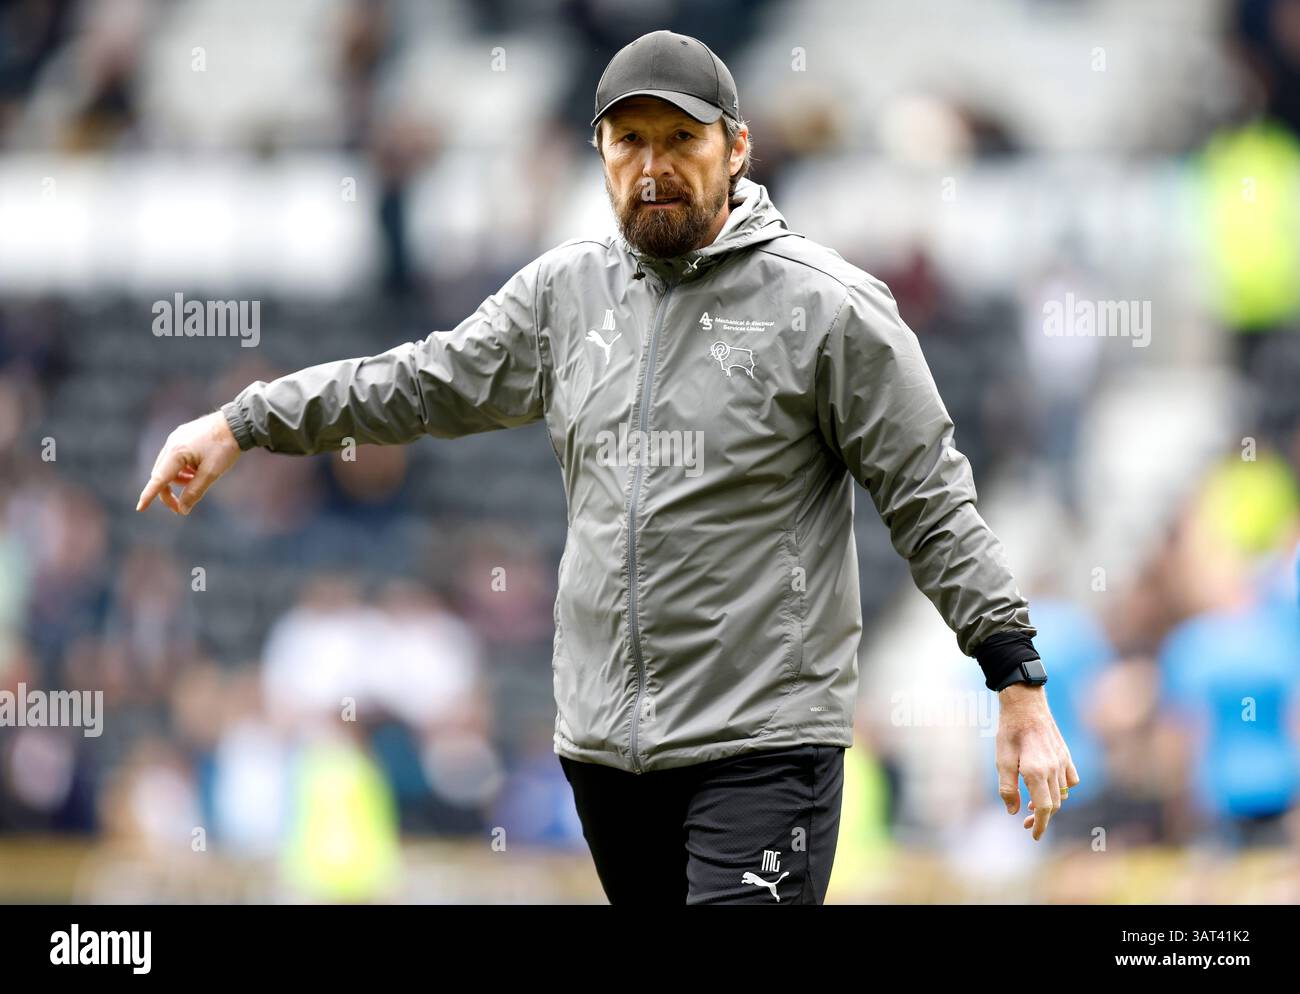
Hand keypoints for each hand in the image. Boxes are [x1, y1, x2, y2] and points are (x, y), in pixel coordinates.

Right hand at [136, 411, 241, 514]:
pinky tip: (197, 470)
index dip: (149, 495)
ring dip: (178, 480)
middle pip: (161, 475)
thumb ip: (195, 492)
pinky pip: (176, 457)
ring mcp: (176, 438)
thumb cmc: (225, 447)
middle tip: (181, 507)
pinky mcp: (182, 436)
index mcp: (176, 453)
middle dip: (168, 492)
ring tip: (196, 480)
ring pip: (168, 467)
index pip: (158, 479)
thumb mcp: (211, 473)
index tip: (140, 508)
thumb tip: (182, 509)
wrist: (236, 422)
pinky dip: (182, 469)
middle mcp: (171, 444)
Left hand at [995, 683, 1079, 840]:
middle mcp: (1054, 769)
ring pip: (1062, 793)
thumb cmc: (1010, 731)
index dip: (1040, 825)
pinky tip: (1049, 786)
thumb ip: (1007, 788)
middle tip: (1026, 822)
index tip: (1034, 836)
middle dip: (1042, 817)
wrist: (1025, 704)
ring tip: (1032, 804)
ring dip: (1050, 804)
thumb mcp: (1001, 760)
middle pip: (1054, 804)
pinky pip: (1071, 779)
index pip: (1044, 808)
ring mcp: (1062, 762)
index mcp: (1037, 772)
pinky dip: (1062, 788)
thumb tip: (1014, 811)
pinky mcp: (1065, 754)